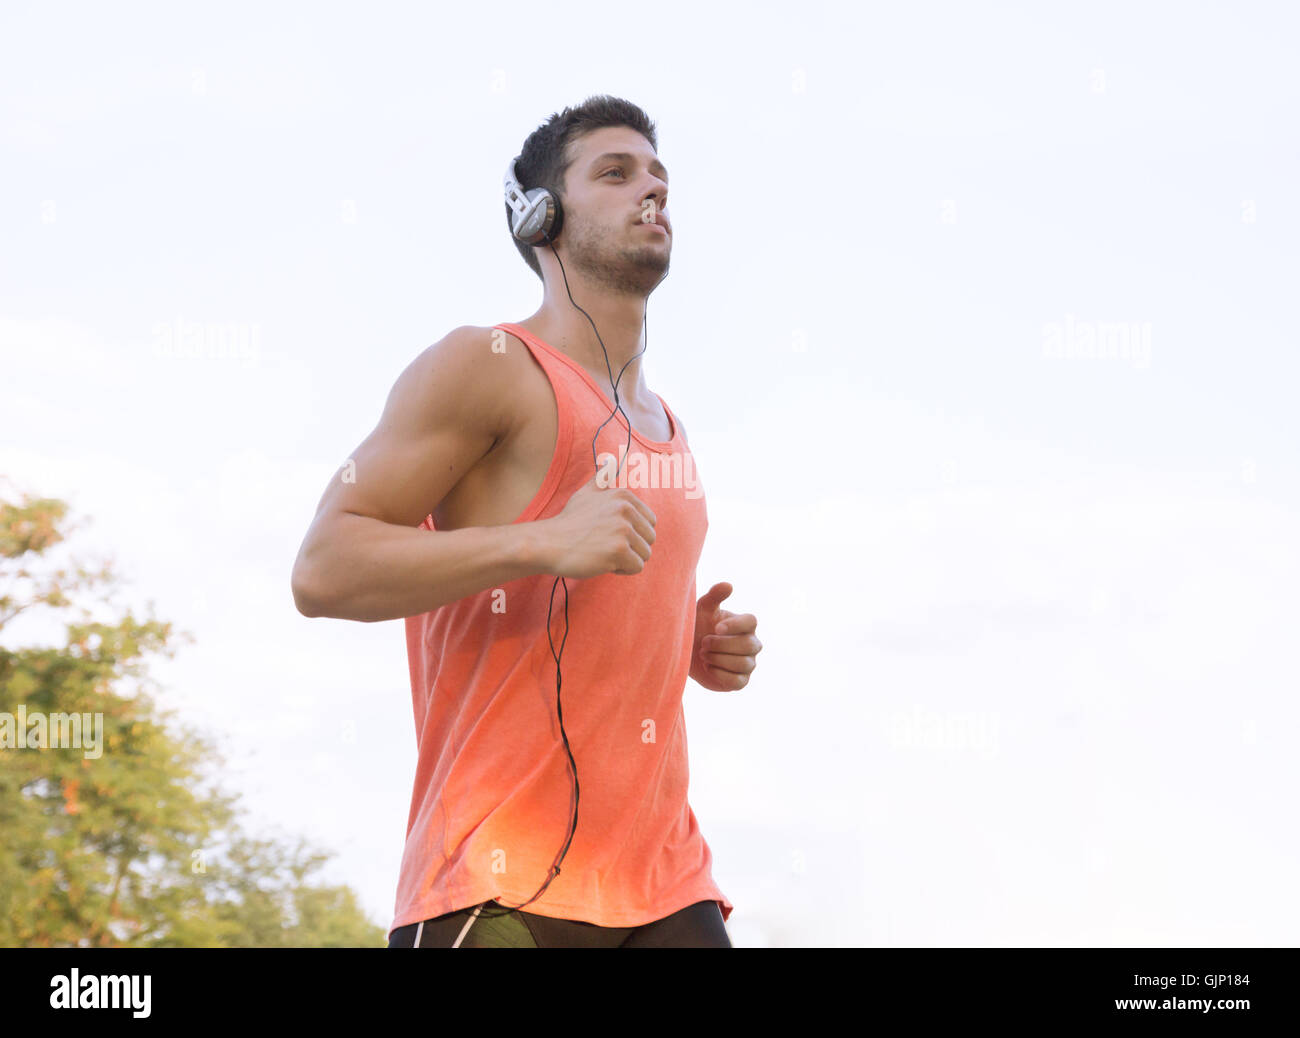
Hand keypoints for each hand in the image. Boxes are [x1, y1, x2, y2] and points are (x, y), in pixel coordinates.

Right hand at [541, 474, 656, 578]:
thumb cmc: (569, 522)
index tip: (610, 533)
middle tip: (606, 545)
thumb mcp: (586, 493)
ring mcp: (623, 529)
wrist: (548, 543)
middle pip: (650, 538)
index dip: (633, 533)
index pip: (650, 522)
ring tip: (604, 553)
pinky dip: (622, 570)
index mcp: (623, 496)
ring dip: (627, 560)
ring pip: (645, 554)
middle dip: (632, 547)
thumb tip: (612, 460)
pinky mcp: (619, 550)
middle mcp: (626, 510)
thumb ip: (602, 478)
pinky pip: (637, 567)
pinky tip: (603, 562)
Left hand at [689, 581, 760, 690]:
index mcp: (745, 624)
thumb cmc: (697, 627)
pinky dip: (719, 674)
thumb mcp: (702, 609)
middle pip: (748, 644)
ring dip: (718, 659)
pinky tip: (708, 667)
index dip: (735, 625)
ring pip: (742, 663)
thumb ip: (714, 596)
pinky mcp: (741, 682)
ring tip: (703, 654)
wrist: (686, 653)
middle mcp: (752, 643)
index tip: (716, 627)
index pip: (751, 621)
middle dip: (721, 645)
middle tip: (703, 643)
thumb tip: (728, 585)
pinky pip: (737, 681)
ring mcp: (749, 663)